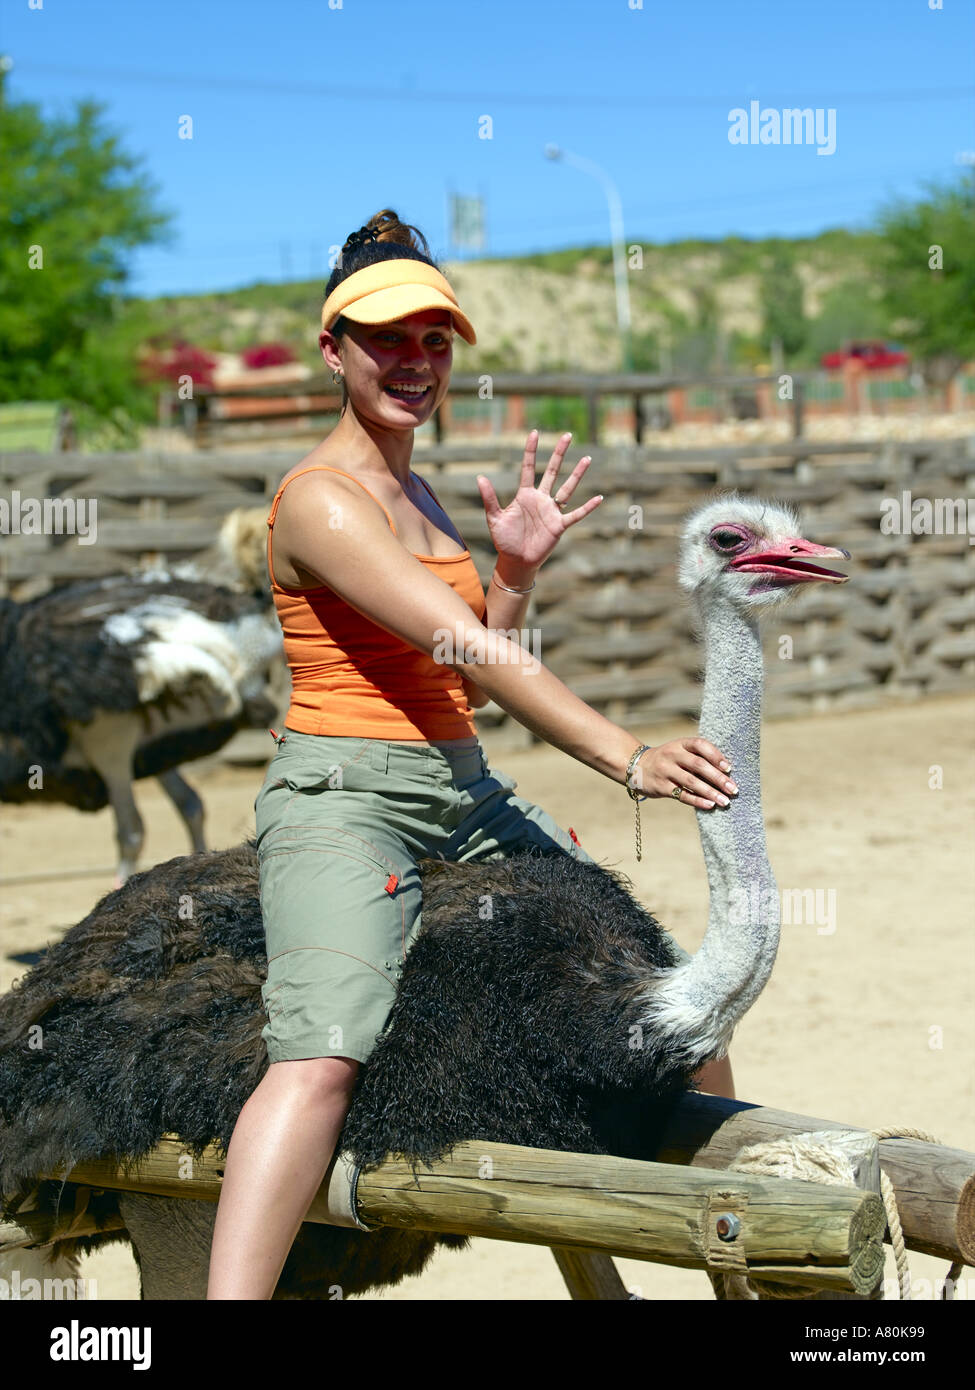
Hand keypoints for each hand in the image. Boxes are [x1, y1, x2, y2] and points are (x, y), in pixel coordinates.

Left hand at [475, 429, 602, 571]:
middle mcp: (540, 499)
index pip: (528, 468)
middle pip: (552, 471)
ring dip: (577, 474)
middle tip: (568, 435)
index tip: (535, 433)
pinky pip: (576, 514)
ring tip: (587, 458)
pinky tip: (599, 498)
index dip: (531, 451)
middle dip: (559, 453)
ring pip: (567, 488)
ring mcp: (551, 511)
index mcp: (524, 495)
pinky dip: (587, 508)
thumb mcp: (494, 518)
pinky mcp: (559, 525)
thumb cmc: (504, 540)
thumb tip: (480, 477)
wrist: (515, 561)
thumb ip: (489, 498)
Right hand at [630, 739, 738, 809]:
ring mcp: (665, 771)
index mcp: (680, 743)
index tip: (729, 768)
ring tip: (725, 801)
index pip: (700, 745)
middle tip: (734, 789)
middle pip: (699, 765)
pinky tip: (710, 805)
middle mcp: (672, 755)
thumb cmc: (668, 759)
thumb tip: (727, 772)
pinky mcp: (661, 787)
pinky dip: (697, 801)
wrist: (637, 766)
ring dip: (711, 792)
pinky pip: (682, 795)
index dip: (716, 755)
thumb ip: (699, 757)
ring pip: (691, 782)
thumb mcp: (680, 750)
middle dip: (718, 778)